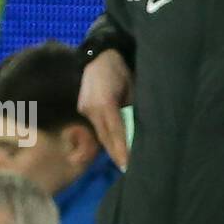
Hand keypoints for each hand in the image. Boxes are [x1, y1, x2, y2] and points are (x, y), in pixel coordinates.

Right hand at [77, 50, 132, 169]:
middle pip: (105, 135)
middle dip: (116, 153)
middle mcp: (92, 108)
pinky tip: (114, 146)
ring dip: (110, 147)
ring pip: (100, 132)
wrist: (101, 54)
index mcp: (105, 102)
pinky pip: (97, 126)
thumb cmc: (123, 69)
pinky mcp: (83, 107)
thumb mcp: (133, 86)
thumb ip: (134, 107)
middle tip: (127, 168)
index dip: (121, 148)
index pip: (115, 131)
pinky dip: (106, 136)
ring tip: (122, 162)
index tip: (127, 164)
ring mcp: (85, 108)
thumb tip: (140, 126)